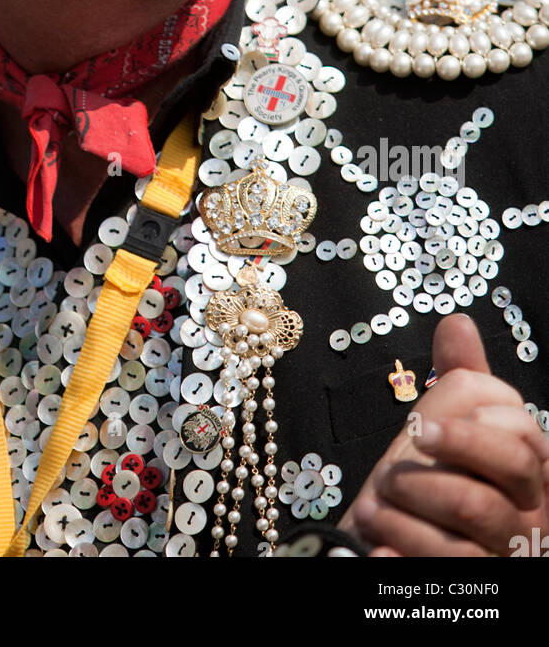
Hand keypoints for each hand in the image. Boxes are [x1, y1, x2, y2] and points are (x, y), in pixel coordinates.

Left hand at [339, 313, 548, 556]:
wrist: (401, 550)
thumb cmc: (429, 486)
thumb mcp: (441, 430)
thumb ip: (459, 381)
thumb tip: (457, 321)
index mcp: (527, 468)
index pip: (521, 428)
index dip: (469, 424)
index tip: (420, 428)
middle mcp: (533, 510)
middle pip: (510, 462)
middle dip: (447, 448)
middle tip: (393, 464)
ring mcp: (512, 550)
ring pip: (474, 506)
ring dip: (408, 501)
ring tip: (373, 504)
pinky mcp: (487, 584)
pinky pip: (452, 564)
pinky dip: (404, 548)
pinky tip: (378, 545)